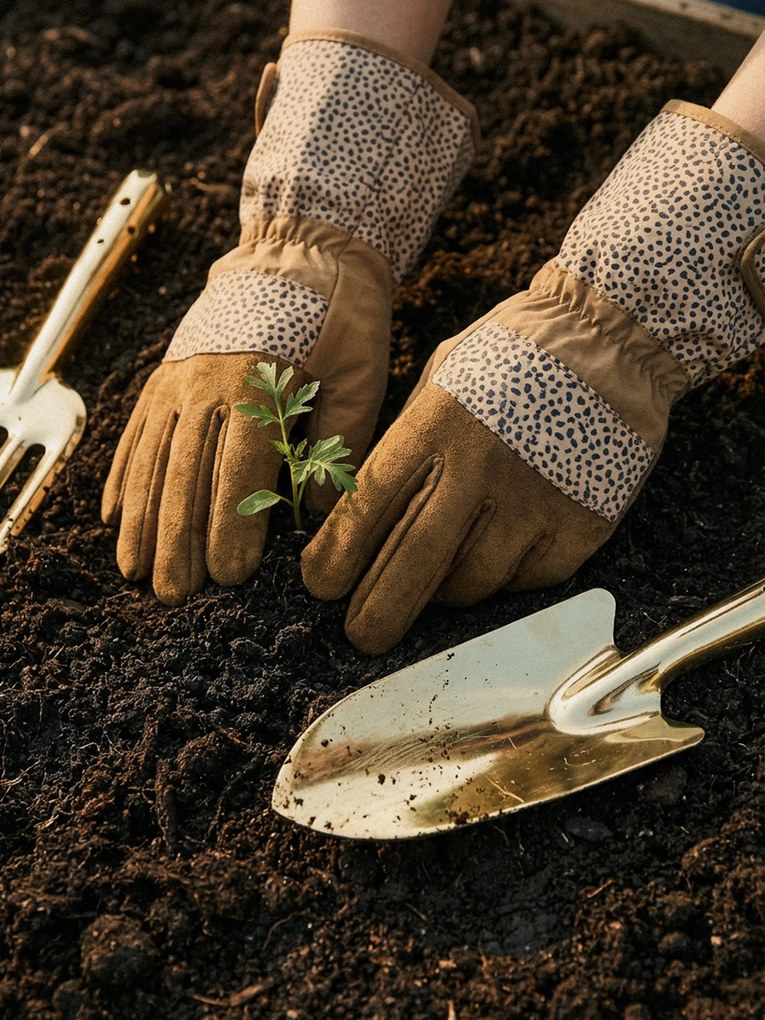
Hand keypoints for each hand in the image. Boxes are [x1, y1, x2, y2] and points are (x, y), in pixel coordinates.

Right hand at [101, 30, 475, 604]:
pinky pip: (137, 431)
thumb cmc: (345, 318)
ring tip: (135, 568)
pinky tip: (115, 513)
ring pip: (153, 459)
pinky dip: (124, 474)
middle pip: (186, 474)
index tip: (229, 574)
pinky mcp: (167, 374)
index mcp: (261, 385)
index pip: (240, 469)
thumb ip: (341, 443)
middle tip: (174, 593)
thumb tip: (319, 513)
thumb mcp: (363, 375)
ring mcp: (180, 377)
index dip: (232, 525)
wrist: (305, 247)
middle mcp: (208, 382)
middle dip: (178, 539)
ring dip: (142, 519)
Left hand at [302, 100, 764, 652]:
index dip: (338, 554)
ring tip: (436, 579)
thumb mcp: (445, 372)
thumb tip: (366, 504)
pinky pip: (526, 581)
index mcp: (437, 424)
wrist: (615, 337)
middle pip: (414, 562)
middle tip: (362, 633)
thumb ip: (409, 437)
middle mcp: (481, 467)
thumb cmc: (517, 352)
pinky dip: (503, 580)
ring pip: (470, 583)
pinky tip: (498, 556)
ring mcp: (536, 501)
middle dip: (377, 610)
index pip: (370, 506)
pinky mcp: (581, 526)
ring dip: (443, 592)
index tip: (321, 583)